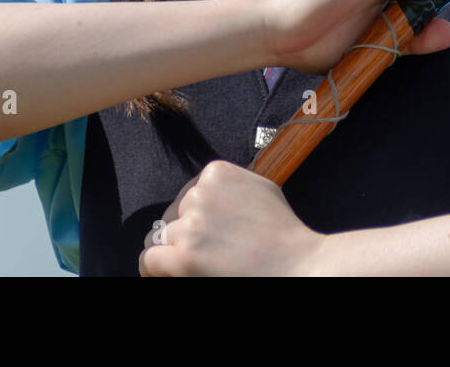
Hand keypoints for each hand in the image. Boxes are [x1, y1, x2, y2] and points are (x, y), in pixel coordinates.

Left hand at [138, 160, 326, 275]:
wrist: (301, 266)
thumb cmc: (284, 235)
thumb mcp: (258, 190)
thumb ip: (228, 188)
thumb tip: (196, 198)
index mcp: (216, 172)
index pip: (186, 195)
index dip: (193, 219)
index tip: (206, 236)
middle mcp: (200, 194)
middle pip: (172, 216)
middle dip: (184, 235)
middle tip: (207, 255)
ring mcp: (191, 225)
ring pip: (158, 237)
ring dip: (172, 253)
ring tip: (195, 267)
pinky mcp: (184, 257)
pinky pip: (148, 260)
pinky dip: (153, 270)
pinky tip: (170, 276)